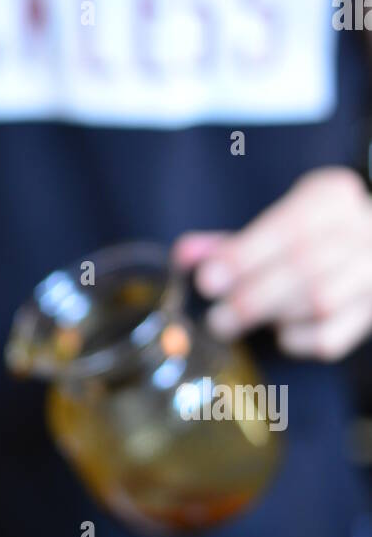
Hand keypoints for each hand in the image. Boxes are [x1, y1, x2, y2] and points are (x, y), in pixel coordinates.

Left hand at [172, 167, 371, 361]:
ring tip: (232, 321)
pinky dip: (297, 339)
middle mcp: (361, 232)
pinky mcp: (371, 312)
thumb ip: (233, 241)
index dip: (245, 256)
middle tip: (216, 318)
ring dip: (270, 316)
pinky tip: (279, 331)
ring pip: (320, 303)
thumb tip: (184, 256)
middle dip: (252, 296)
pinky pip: (331, 337)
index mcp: (333, 197)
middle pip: (305, 267)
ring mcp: (370, 274)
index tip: (207, 279)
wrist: (366, 245)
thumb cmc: (311, 234)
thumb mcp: (275, 222)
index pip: (290, 228)